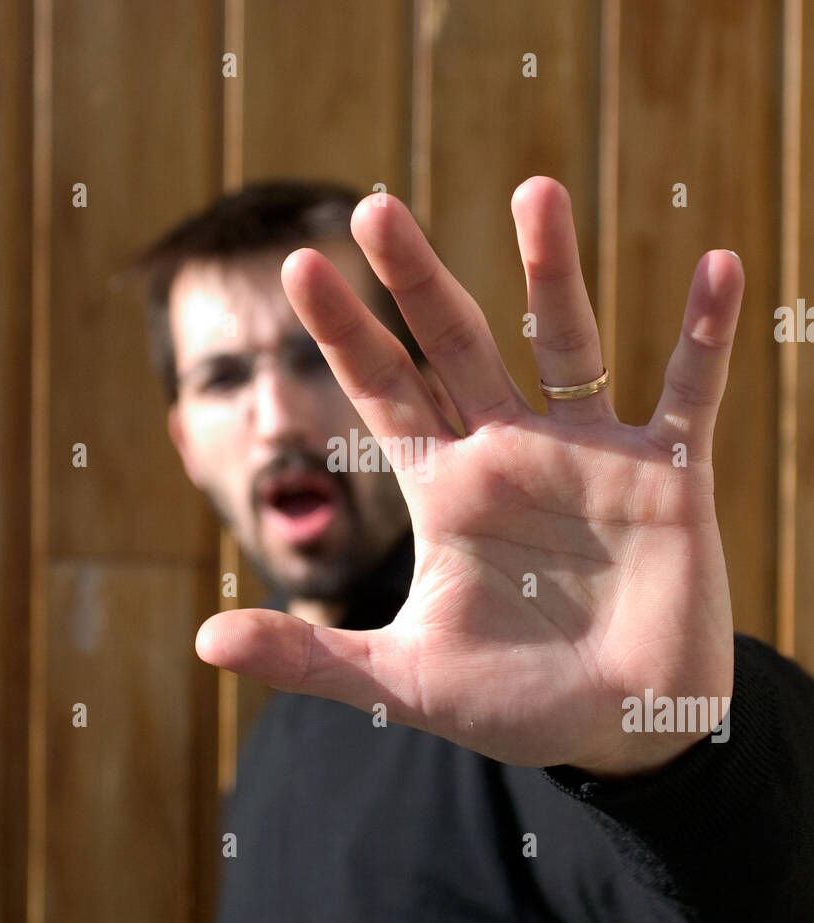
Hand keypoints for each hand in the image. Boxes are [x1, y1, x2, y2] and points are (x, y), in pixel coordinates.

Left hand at [196, 177, 743, 776]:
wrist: (625, 731)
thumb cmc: (515, 705)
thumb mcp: (404, 681)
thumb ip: (312, 659)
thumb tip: (204, 640)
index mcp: (447, 490)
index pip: (384, 391)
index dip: (344, 331)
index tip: (298, 264)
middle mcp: (512, 453)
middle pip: (455, 344)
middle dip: (417, 278)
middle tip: (373, 205)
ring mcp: (591, 455)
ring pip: (568, 342)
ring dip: (551, 270)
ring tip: (534, 191)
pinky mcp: (668, 475)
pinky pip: (689, 390)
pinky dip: (704, 334)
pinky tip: (718, 268)